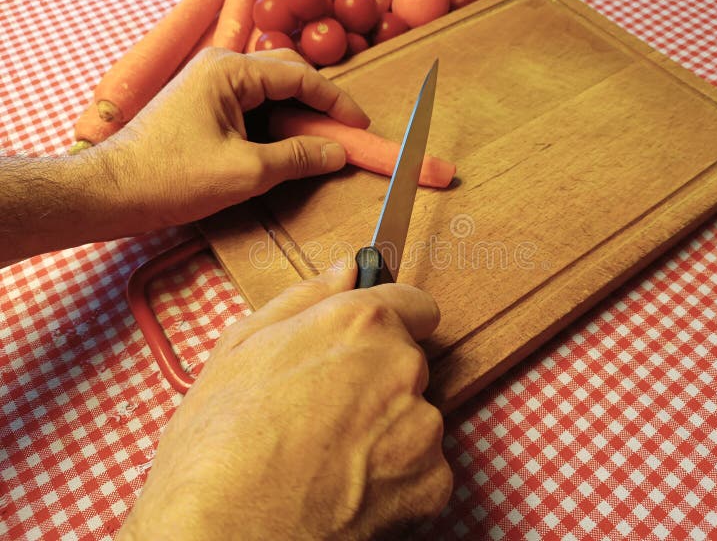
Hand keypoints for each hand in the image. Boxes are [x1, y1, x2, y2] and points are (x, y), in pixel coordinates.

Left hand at [0, 48, 366, 264]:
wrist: (112, 193)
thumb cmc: (173, 179)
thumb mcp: (247, 172)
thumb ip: (299, 157)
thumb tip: (337, 152)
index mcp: (230, 70)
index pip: (300, 76)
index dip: (336, 102)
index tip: (361, 126)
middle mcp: (219, 66)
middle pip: (286, 76)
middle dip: (319, 105)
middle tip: (344, 134)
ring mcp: (208, 84)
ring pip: (269, 92)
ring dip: (297, 116)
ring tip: (320, 144)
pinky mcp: (201, 105)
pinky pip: (250, 106)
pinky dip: (274, 124)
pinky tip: (286, 146)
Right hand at [117, 261, 452, 539]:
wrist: (223, 535)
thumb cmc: (219, 444)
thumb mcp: (241, 346)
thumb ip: (306, 296)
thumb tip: (348, 267)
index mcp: (361, 324)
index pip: (414, 303)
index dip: (390, 321)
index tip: (371, 342)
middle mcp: (401, 368)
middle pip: (408, 364)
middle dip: (377, 380)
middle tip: (323, 412)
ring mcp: (422, 428)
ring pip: (414, 418)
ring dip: (385, 432)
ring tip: (327, 457)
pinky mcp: (432, 483)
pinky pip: (422, 469)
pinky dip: (395, 480)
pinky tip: (345, 488)